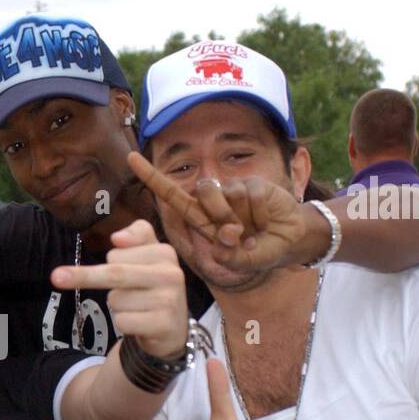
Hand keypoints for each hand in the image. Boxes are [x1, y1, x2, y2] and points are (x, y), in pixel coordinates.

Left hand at [50, 219, 186, 358]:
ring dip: (117, 305)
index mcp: (165, 253)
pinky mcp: (163, 325)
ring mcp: (169, 301)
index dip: (110, 258)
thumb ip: (138, 234)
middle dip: (84, 276)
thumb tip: (118, 237)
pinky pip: (123, 321)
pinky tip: (139, 323)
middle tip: (56, 277)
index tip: (110, 258)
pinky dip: (123, 323)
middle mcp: (171, 274)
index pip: (118, 252)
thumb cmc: (150, 286)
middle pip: (115, 273)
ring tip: (136, 307)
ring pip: (116, 300)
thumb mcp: (148, 255)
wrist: (171, 328)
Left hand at [126, 151, 310, 275]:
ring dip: (243, 217)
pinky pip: (252, 195)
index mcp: (201, 217)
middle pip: (202, 190)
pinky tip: (265, 222)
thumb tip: (226, 232)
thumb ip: (227, 254)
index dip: (152, 177)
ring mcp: (234, 190)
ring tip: (253, 229)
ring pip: (227, 193)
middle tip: (238, 235)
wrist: (288, 243)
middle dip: (220, 216)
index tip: (130, 158)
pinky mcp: (255, 184)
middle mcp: (214, 200)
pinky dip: (260, 214)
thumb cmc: (257, 252)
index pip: (171, 195)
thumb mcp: (238, 261)